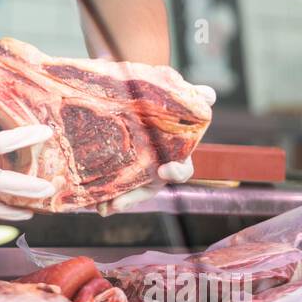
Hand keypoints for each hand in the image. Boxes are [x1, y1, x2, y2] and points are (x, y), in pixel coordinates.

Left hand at [97, 83, 215, 216]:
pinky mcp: (123, 171)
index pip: (182, 169)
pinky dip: (106, 198)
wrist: (136, 99)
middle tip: (119, 202)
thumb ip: (193, 97)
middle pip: (150, 188)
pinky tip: (94, 204)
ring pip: (133, 192)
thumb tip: (208, 95)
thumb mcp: (176, 96)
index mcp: (177, 153)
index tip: (165, 170)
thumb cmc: (162, 101)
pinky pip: (117, 189)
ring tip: (102, 207)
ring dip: (118, 201)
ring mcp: (141, 171)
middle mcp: (160, 168)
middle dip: (135, 197)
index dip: (176, 171)